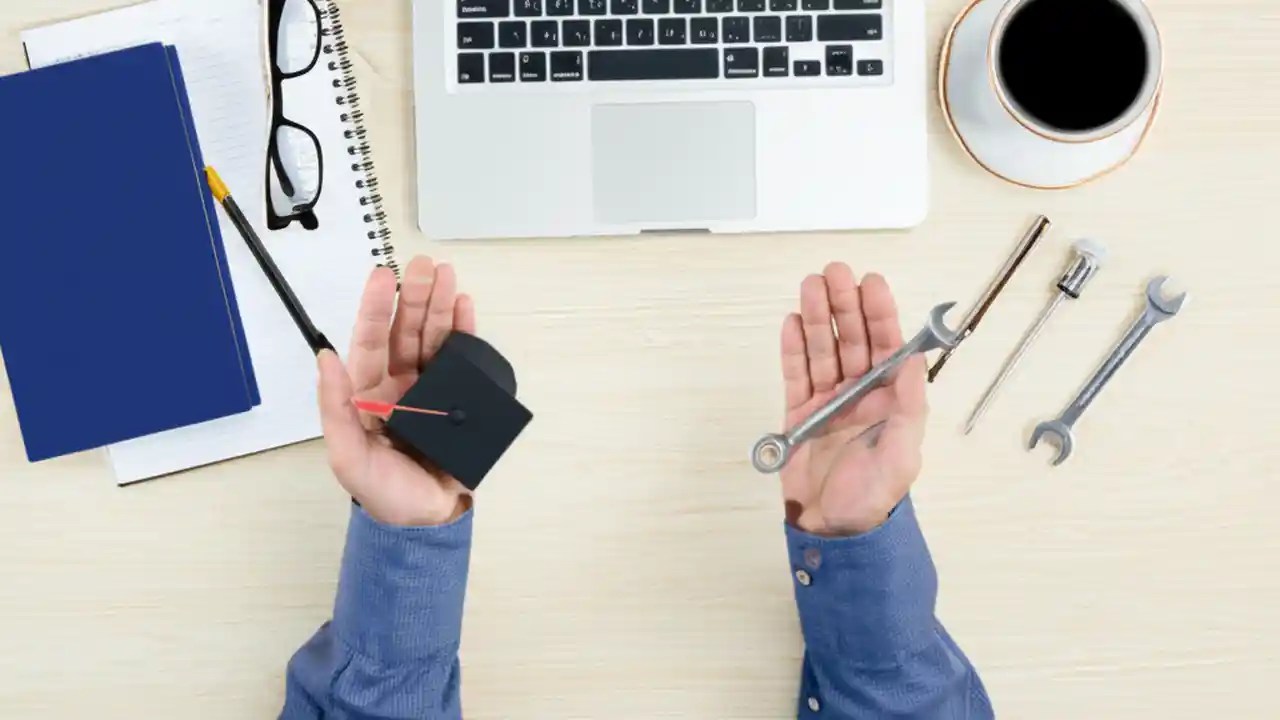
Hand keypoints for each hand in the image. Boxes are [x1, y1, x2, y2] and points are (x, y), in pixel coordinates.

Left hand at [317, 257, 474, 526]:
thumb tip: (325, 358)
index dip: (376, 307)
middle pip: (406, 330)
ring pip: (433, 337)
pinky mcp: (458, 399)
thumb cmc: (383, 493)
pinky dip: (465, 331)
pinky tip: (466, 307)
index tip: (383, 275)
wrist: (426, 520)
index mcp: (367, 392)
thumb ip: (333, 409)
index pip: (370, 340)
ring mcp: (430, 388)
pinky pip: (461, 358)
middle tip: (426, 266)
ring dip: (441, 306)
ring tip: (450, 277)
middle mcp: (398, 383)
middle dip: (416, 296)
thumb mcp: (347, 456)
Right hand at [778, 264, 928, 535]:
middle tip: (834, 271)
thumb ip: (910, 406)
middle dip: (844, 305)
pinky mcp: (799, 414)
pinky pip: (796, 374)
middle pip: (852, 340)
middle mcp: (860, 394)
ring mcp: (828, 402)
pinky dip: (793, 348)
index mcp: (891, 399)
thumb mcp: (903, 453)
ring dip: (817, 317)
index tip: (870, 283)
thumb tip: (916, 361)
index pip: (887, 346)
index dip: (879, 313)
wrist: (833, 530)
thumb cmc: (874, 496)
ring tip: (809, 287)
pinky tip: (793, 322)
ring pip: (822, 350)